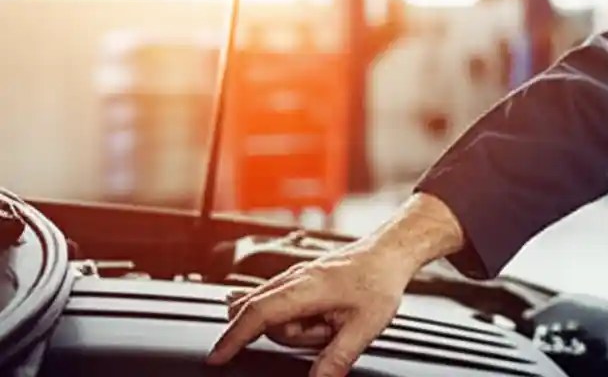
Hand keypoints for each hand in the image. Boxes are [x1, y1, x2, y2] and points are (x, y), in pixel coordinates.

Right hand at [206, 193, 464, 376]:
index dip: (234, 337)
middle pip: (265, 318)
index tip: (216, 357)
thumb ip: (337, 356)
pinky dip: (292, 316)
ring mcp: (294, 277)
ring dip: (300, 328)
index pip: (257, 314)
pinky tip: (311, 318)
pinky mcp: (299, 280)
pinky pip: (281, 303)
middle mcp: (293, 279)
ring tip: (333, 320)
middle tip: (329, 331)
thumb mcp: (365, 326)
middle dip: (291, 336)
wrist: (389, 252)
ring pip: (275, 313)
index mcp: (305, 288)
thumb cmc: (379, 281)